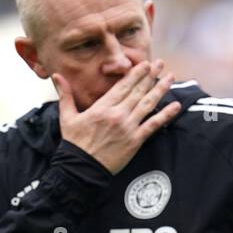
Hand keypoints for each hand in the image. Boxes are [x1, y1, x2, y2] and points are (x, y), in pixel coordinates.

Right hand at [52, 58, 181, 174]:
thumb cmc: (74, 143)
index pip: (123, 86)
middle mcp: (118, 114)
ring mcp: (128, 127)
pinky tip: (176, 106)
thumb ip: (65, 95)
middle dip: (151, 76)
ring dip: (161, 89)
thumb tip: (56, 76)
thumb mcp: (67, 117)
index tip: (145, 64)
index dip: (136, 74)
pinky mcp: (135, 141)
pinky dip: (166, 115)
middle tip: (161, 64)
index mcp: (102, 107)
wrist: (81, 168)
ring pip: (148, 104)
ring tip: (171, 78)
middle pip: (138, 91)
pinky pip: (154, 125)